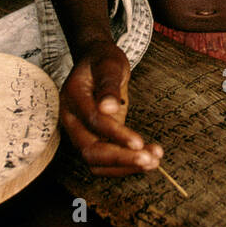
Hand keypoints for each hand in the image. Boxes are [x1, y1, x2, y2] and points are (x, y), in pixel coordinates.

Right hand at [59, 39, 162, 175]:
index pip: (92, 122)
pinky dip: (125, 164)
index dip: (115, 134)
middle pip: (89, 151)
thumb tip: (108, 108)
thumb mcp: (109, 64)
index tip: (139, 142)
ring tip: (154, 161)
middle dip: (120, 159)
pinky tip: (149, 159)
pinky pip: (105, 160)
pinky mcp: (94, 139)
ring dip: (124, 166)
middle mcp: (71, 119)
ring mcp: (80, 132)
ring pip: (96, 162)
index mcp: (72, 97)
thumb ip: (108, 84)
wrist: (96, 62)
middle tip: (149, 159)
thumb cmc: (103, 60)